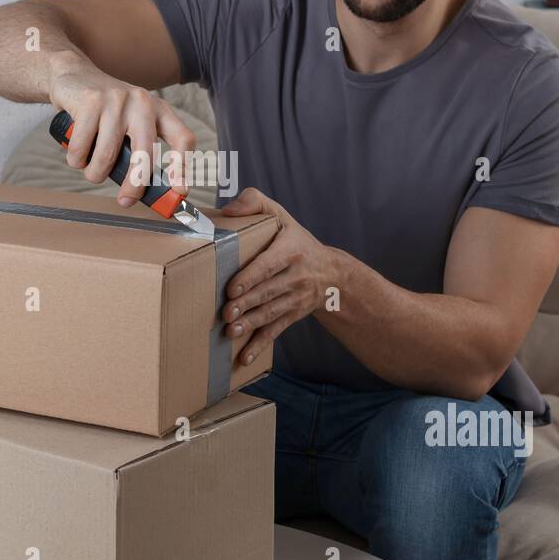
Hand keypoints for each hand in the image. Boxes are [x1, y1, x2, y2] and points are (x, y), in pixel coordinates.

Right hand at [47, 51, 194, 203]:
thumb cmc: (106, 112)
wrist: (75, 77)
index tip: (179, 191)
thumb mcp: (131, 125)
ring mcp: (116, 100)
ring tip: (91, 171)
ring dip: (95, 174)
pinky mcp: (91, 102)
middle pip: (145, 153)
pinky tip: (77, 155)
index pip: (183, 138)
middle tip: (126, 200)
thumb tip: (143, 194)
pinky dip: (76, 160)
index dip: (183, 167)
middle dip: (135, 184)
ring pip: (107, 156)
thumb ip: (140, 153)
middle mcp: (142, 102)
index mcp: (159, 110)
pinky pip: (82, 148)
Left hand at [219, 188, 336, 364]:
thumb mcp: (280, 215)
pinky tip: (244, 357)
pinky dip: (260, 346)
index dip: (252, 277)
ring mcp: (296, 298)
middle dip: (247, 304)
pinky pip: (276, 331)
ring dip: (251, 324)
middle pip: (268, 291)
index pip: (270, 264)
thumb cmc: (295, 240)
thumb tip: (227, 210)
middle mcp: (297, 276)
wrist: (332, 273)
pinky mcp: (293, 316)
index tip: (233, 288)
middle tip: (226, 313)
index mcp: (291, 249)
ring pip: (271, 313)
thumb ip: (255, 202)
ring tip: (231, 331)